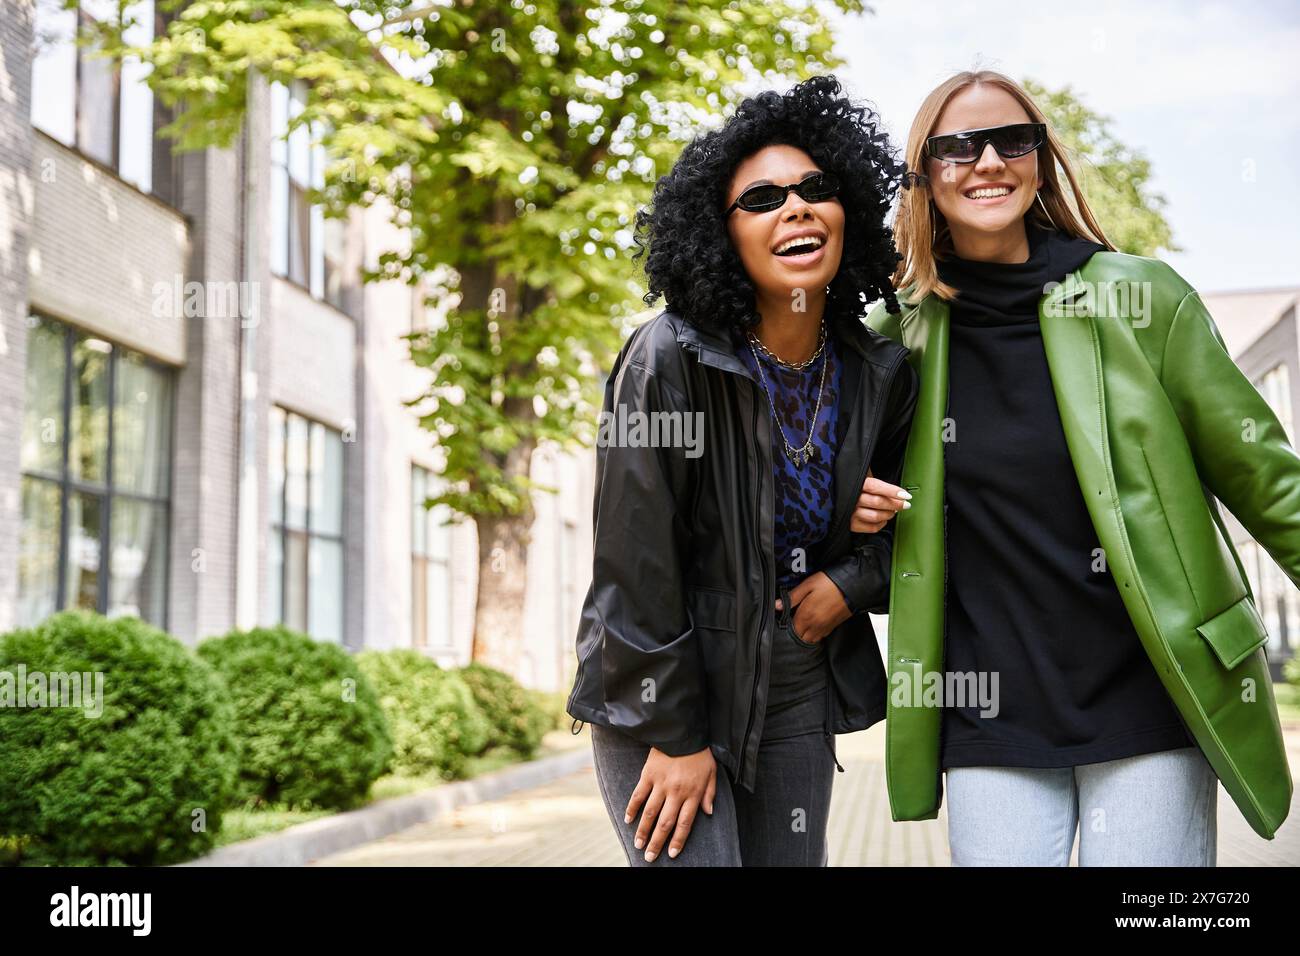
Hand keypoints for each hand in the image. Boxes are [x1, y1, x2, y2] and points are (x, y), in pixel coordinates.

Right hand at [625, 746, 716, 861]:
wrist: (682, 731)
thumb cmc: (699, 752)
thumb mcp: (711, 772)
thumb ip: (710, 793)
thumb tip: (708, 813)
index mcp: (693, 793)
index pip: (684, 823)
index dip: (677, 840)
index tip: (671, 854)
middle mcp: (676, 792)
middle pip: (665, 823)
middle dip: (657, 842)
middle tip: (649, 857)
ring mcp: (661, 784)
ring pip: (650, 813)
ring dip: (643, 831)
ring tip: (638, 844)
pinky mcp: (648, 774)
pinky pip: (638, 795)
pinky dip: (632, 808)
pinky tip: (627, 820)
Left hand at [774, 571, 852, 644]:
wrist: (853, 586)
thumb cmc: (829, 583)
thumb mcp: (807, 586)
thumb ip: (791, 597)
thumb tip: (776, 606)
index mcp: (806, 616)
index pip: (791, 630)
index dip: (786, 626)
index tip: (784, 619)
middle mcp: (815, 625)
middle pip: (800, 638)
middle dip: (795, 633)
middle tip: (792, 622)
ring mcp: (825, 628)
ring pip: (810, 640)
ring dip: (804, 635)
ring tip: (802, 625)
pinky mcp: (833, 627)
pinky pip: (820, 637)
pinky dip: (815, 635)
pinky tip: (813, 625)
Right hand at [850, 467, 911, 532]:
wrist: (833, 496)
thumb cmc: (853, 484)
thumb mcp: (862, 474)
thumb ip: (872, 473)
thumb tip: (890, 471)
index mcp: (856, 483)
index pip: (876, 487)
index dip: (892, 491)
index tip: (906, 495)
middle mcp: (852, 499)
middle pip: (878, 502)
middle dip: (895, 504)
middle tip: (905, 504)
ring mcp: (850, 513)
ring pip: (876, 516)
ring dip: (888, 514)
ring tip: (894, 511)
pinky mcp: (851, 525)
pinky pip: (871, 527)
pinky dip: (881, 524)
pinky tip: (884, 519)